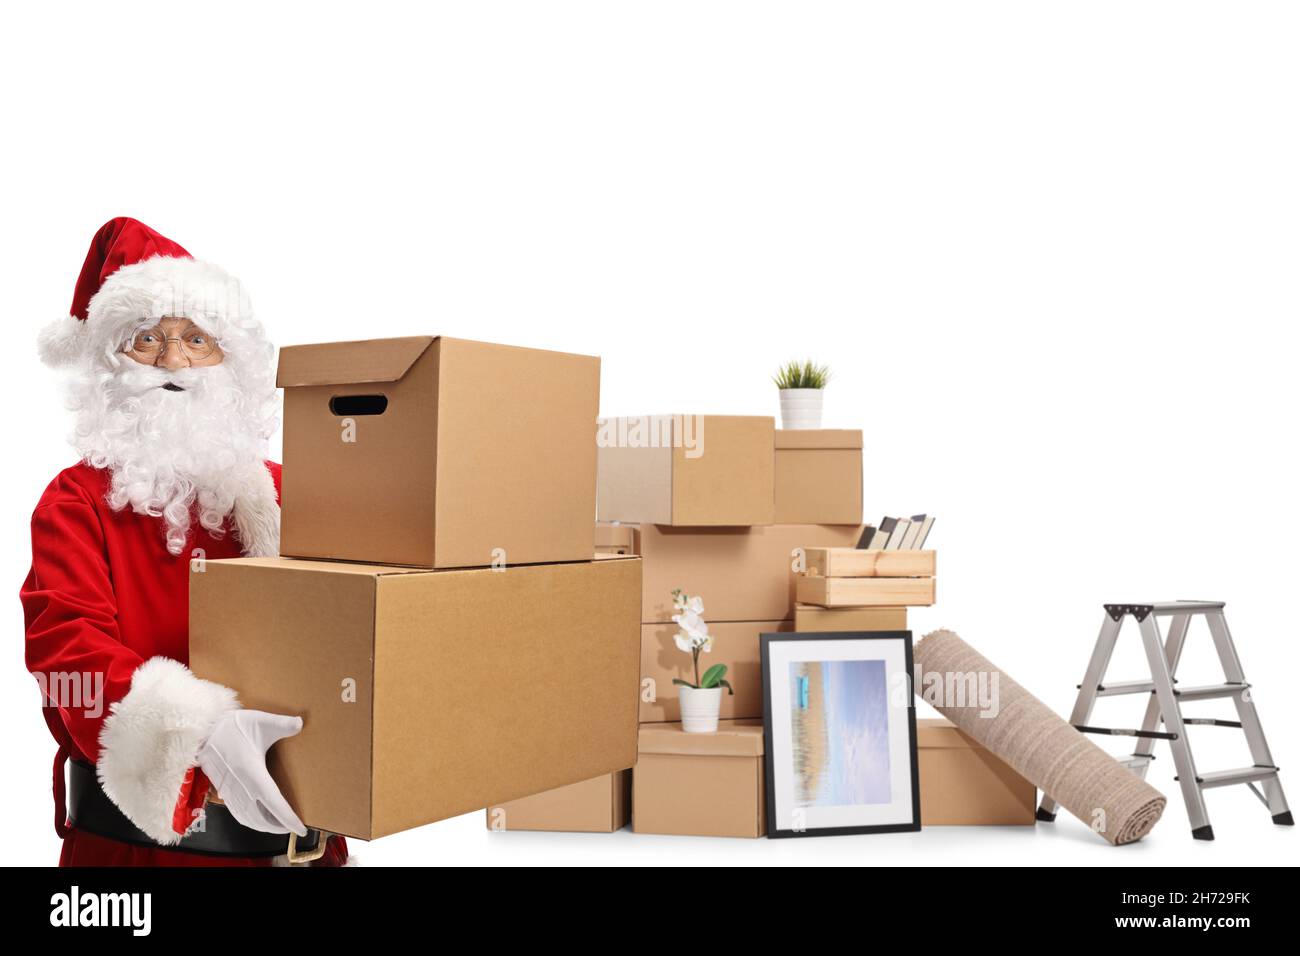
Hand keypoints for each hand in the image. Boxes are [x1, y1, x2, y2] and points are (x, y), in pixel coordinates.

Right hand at [196, 709, 307, 836]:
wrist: (203, 730)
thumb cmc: (233, 726)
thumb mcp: (260, 721)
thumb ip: (282, 723)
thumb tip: (300, 722)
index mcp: (253, 773)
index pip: (274, 804)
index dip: (288, 818)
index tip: (300, 829)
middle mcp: (240, 787)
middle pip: (261, 818)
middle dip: (278, 825)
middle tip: (293, 827)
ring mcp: (230, 790)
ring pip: (247, 818)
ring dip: (263, 825)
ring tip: (279, 825)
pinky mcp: (223, 789)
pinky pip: (237, 812)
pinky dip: (249, 820)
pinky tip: (257, 817)